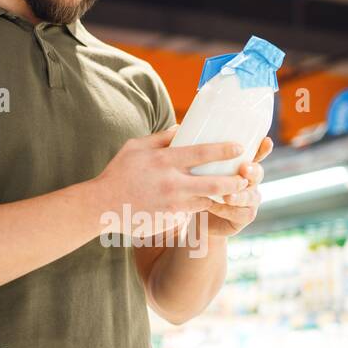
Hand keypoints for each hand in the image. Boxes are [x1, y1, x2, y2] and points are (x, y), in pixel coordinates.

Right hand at [93, 127, 249, 238]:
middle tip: (245, 178)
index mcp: (164, 161)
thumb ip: (161, 138)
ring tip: (231, 191)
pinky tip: (205, 203)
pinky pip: (192, 213)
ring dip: (219, 196)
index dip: (223, 150)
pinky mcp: (170, 220)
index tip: (239, 148)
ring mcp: (172, 205)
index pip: (201, 153)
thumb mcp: (135, 147)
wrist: (102, 206)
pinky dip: (200, 207)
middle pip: (214, 183)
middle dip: (234, 181)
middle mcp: (172, 184)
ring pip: (206, 201)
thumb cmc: (118, 173)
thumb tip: (182, 127)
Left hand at [200, 136, 272, 237]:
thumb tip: (178, 129)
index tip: (266, 140)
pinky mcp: (242, 217)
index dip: (263, 148)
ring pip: (253, 196)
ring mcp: (248, 200)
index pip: (255, 154)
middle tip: (244, 168)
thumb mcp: (193, 169)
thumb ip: (192, 153)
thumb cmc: (193, 188)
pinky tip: (216, 207)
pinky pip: (242, 214)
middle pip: (257, 173)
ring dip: (241, 195)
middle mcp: (247, 181)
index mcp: (239, 165)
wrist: (193, 218)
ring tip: (228, 195)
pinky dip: (229, 210)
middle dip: (253, 170)